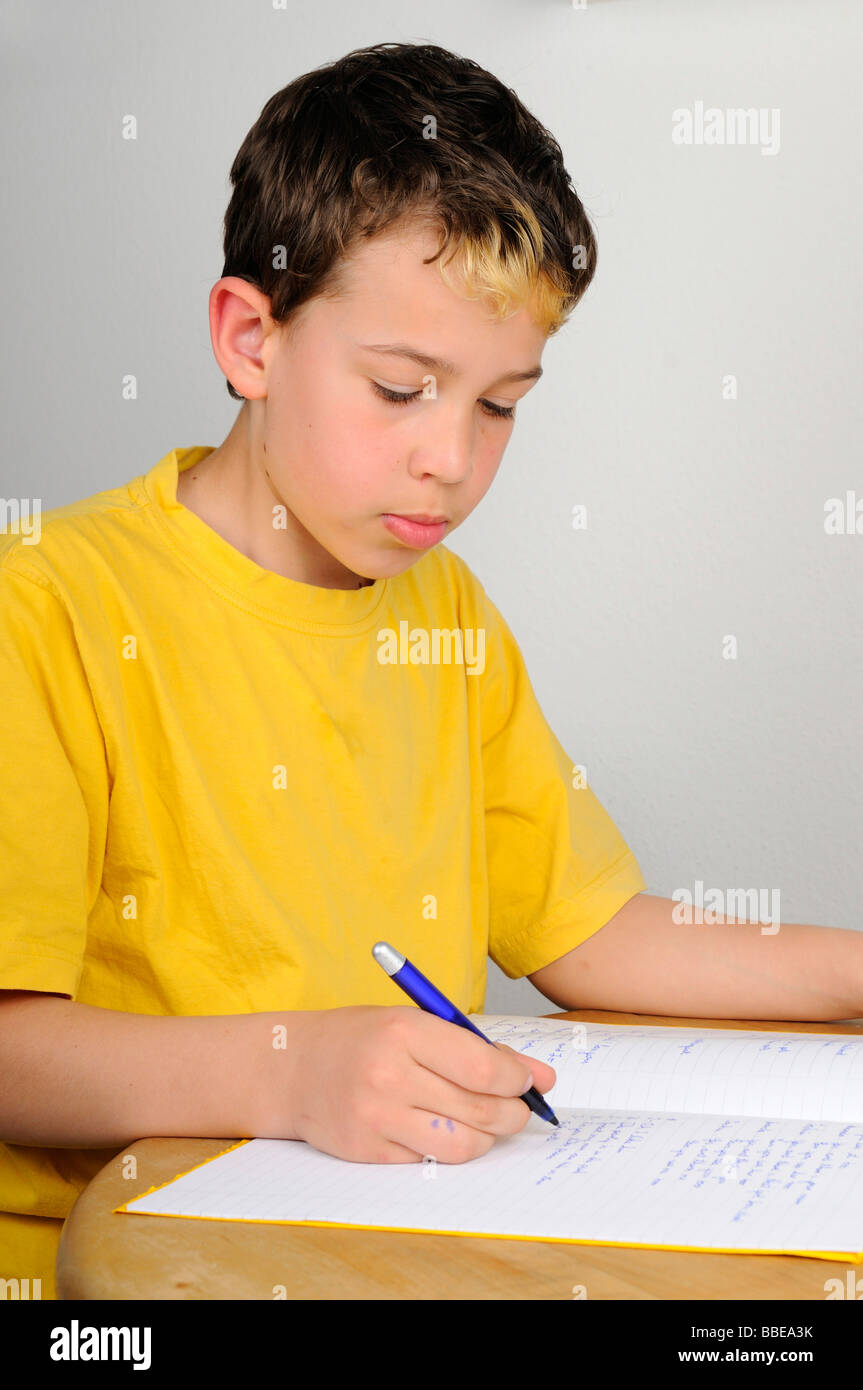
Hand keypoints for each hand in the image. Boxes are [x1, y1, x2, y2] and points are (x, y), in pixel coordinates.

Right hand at [258, 1005, 555, 1163]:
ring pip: (462, 1145)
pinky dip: (447, 1149)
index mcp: (402, 1032)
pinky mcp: (368, 1152)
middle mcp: (388, 1076)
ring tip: (485, 1122)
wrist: (290, 1069)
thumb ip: (472, 1047)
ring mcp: (376, 1118)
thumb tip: (537, 1076)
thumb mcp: (411, 1023)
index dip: (516, 1079)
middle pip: (479, 1109)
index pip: (481, 1066)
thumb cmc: (358, 1039)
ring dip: (487, 1137)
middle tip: (518, 1108)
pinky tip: (441, 1129)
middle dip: (512, 1112)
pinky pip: (430, 1161)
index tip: (528, 1080)